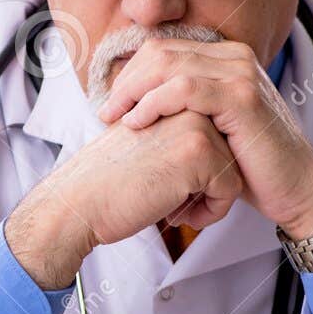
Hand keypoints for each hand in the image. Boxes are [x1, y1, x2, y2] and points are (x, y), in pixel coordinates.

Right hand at [5, 111, 245, 289]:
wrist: (78, 202)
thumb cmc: (105, 182)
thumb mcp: (144, 143)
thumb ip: (175, 133)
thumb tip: (217, 150)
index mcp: (170, 97)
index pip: (214, 136)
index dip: (198, 170)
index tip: (168, 187)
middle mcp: (185, 103)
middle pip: (228, 151)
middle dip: (207, 184)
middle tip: (169, 199)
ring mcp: (194, 123)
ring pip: (233, 169)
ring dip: (209, 199)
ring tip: (172, 207)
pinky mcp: (199, 151)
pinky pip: (232, 188)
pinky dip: (212, 211)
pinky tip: (177, 215)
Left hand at [95, 37, 312, 238]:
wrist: (294, 189)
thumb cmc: (249, 165)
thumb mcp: (209, 128)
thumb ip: (182, 107)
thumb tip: (134, 102)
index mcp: (225, 58)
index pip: (163, 50)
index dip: (130, 74)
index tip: (112, 105)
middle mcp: (234, 57)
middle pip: (160, 52)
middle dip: (126, 81)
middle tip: (106, 113)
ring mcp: (240, 74)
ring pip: (168, 65)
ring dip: (133, 92)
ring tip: (115, 119)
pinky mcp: (242, 98)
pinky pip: (184, 89)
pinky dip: (153, 103)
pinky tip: (137, 124)